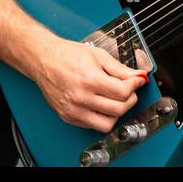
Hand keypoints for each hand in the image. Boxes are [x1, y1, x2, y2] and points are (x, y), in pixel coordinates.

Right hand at [28, 33, 150, 132]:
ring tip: (114, 99)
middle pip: (118, 109)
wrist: (43, 60)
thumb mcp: (98, 55)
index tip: (137, 81)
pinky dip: (102, 117)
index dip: (135, 86)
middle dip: (130, 99)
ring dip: (117, 113)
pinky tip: (101, 104)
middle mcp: (81, 98)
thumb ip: (121, 69)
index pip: (123, 92)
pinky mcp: (69, 117)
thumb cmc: (67, 55)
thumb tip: (139, 76)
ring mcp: (74, 110)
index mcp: (90, 80)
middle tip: (129, 90)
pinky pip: (93, 126)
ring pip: (107, 124)